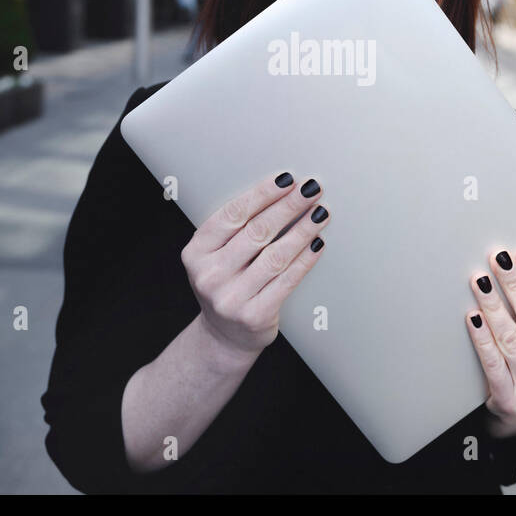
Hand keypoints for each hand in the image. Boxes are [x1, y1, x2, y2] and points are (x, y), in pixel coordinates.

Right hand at [182, 170, 330, 359]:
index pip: (232, 215)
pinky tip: (317, 244)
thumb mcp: (215, 256)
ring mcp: (230, 298)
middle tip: (310, 189)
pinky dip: (305, 260)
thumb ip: (235, 230)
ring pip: (275, 256)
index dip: (262, 194)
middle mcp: (209, 275)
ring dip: (302, 230)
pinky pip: (287, 281)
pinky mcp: (254, 316)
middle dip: (288, 206)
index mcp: (195, 252)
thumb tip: (280, 192)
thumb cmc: (226, 283)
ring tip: (320, 214)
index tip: (286, 179)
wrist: (224, 336)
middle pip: (256, 232)